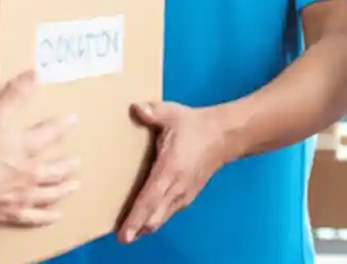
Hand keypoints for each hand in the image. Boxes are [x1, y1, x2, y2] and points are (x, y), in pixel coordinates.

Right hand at [0, 71, 79, 226]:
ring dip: (64, 188)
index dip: (63, 124)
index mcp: (25, 147)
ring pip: (51, 192)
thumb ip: (14, 96)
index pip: (50, 133)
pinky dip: (48, 216)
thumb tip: (33, 75)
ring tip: (74, 185)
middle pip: (56, 168)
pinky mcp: (11, 213)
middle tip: (77, 161)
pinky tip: (56, 215)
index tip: (73, 120)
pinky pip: (36, 217)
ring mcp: (22, 196)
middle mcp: (30, 173)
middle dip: (68, 164)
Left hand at [118, 102, 228, 243]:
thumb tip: (135, 108)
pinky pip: (170, 211)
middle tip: (122, 239)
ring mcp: (184, 192)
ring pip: (163, 216)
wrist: (225, 135)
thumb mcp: (171, 113)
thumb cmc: (195, 125)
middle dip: (138, 228)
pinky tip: (148, 223)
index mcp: (170, 168)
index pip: (150, 198)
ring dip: (147, 226)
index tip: (124, 233)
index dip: (136, 217)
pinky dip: (157, 219)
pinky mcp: (189, 194)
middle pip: (155, 215)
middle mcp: (177, 186)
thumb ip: (152, 112)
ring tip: (131, 234)